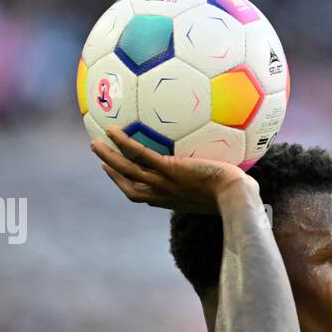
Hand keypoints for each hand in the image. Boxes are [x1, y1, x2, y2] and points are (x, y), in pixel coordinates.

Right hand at [92, 127, 254, 213]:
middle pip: (130, 186)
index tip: (123, 178)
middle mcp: (164, 195)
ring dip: (109, 158)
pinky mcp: (168, 170)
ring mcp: (164, 183)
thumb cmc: (236, 193)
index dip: (132, 187)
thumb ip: (215, 179)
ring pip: (127, 171)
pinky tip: (112, 130)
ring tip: (94, 144)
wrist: (236, 195)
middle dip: (114, 175)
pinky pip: (140, 155)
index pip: (147, 196)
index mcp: (173, 200)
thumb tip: (224, 166)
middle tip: (101, 160)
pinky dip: (123, 143)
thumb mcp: (222, 190)